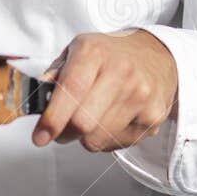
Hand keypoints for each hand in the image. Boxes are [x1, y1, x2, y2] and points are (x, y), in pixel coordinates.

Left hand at [32, 29, 177, 152]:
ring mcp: (140, 96)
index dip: (53, 119)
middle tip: (62, 129)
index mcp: (95, 52)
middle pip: (83, 123)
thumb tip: (38, 100)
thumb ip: (54, 74)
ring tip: (93, 117)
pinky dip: (106, 139)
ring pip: (97, 139)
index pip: (71, 90)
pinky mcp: (152, 117)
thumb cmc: (111, 56)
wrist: (158, 56)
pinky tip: (112, 119)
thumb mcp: (78, 50)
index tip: (40, 137)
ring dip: (85, 137)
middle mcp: (121, 72)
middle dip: (64, 133)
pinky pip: (116, 145)